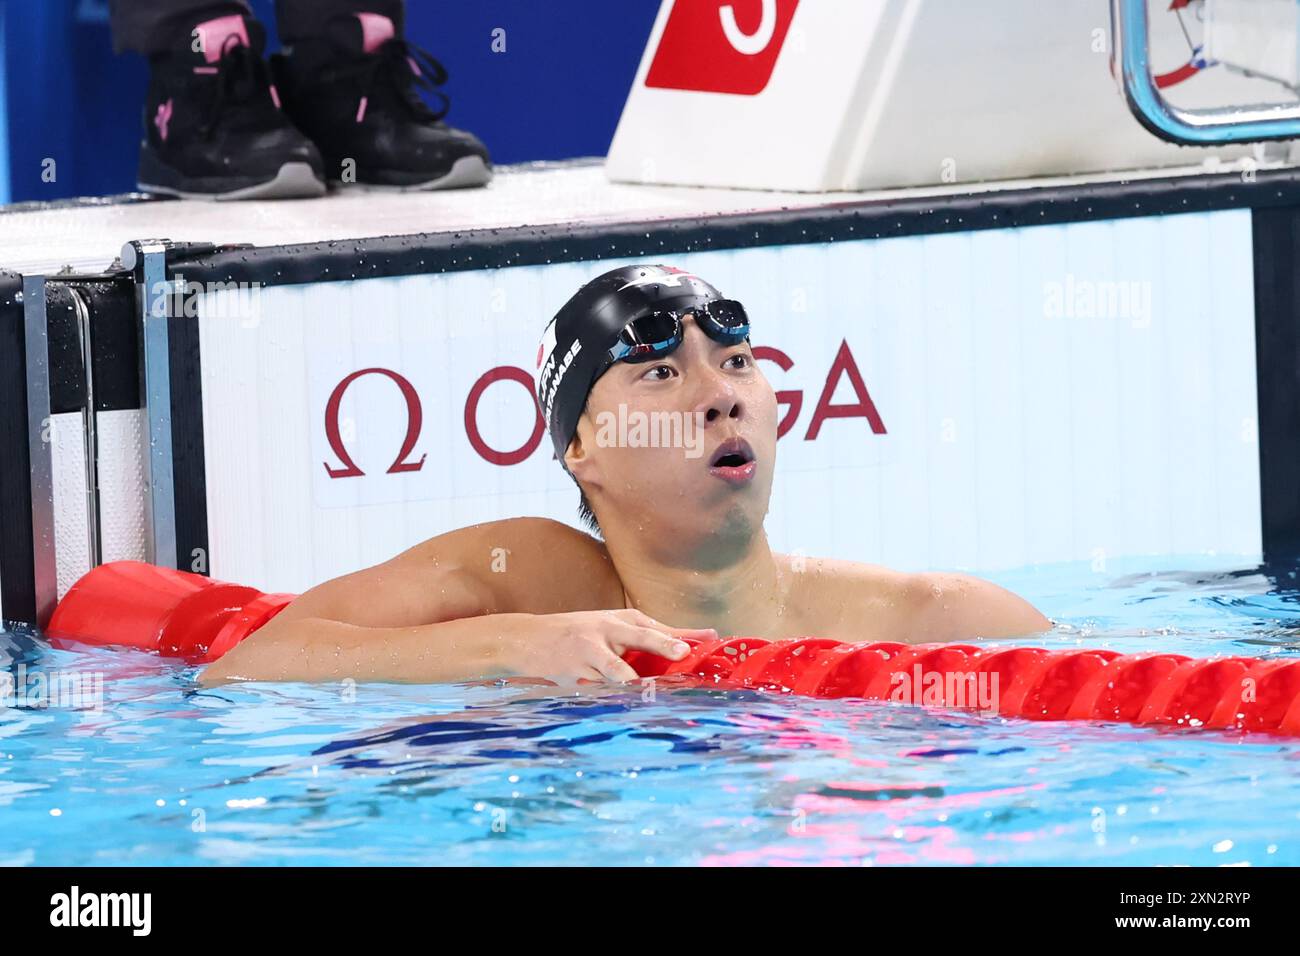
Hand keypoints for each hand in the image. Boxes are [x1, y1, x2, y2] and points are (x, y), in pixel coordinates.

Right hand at [498, 609, 715, 681]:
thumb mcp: (609, 624)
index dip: (681, 634)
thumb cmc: (578, 632)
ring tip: (646, 686)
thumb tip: (694, 640)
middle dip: (661, 645)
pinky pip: (595, 690)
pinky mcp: (573, 676)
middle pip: (638, 638)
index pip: (655, 627)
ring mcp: (587, 655)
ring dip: (632, 680)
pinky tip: (620, 707)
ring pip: (616, 670)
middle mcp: (605, 634)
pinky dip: (608, 698)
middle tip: (682, 652)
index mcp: (617, 621)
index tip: (708, 637)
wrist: (527, 639)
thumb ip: (647, 634)